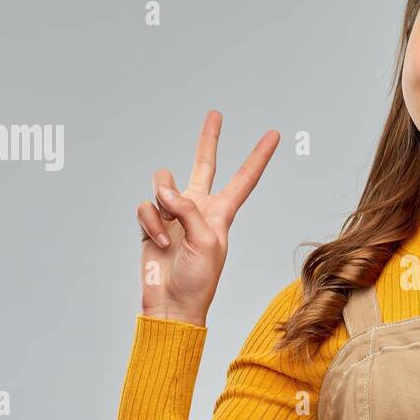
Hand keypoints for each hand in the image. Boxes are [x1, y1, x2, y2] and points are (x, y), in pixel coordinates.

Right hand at [136, 111, 278, 325]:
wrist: (172, 304)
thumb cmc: (198, 280)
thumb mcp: (206, 242)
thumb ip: (188, 209)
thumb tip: (165, 192)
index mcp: (221, 213)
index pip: (244, 179)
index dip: (258, 156)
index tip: (273, 135)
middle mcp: (198, 208)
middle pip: (204, 165)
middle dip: (208, 140)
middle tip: (216, 114)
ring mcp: (173, 215)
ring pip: (163, 183)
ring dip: (163, 201)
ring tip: (169, 227)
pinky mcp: (151, 223)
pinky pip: (146, 207)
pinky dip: (151, 224)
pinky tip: (160, 242)